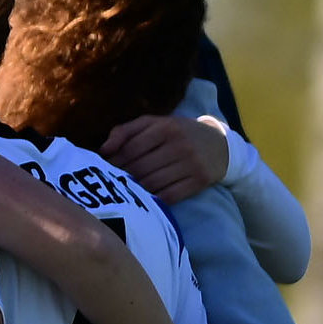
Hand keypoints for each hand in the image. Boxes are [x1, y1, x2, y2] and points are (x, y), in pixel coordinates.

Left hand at [96, 114, 227, 204]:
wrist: (219, 145)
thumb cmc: (178, 134)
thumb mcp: (155, 124)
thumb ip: (126, 131)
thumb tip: (103, 149)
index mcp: (166, 127)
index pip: (131, 149)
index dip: (114, 162)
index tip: (104, 169)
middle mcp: (179, 144)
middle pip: (140, 168)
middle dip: (122, 177)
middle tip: (112, 184)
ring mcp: (191, 164)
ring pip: (152, 184)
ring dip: (135, 190)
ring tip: (126, 191)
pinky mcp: (199, 181)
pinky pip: (169, 196)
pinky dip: (154, 199)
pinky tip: (145, 199)